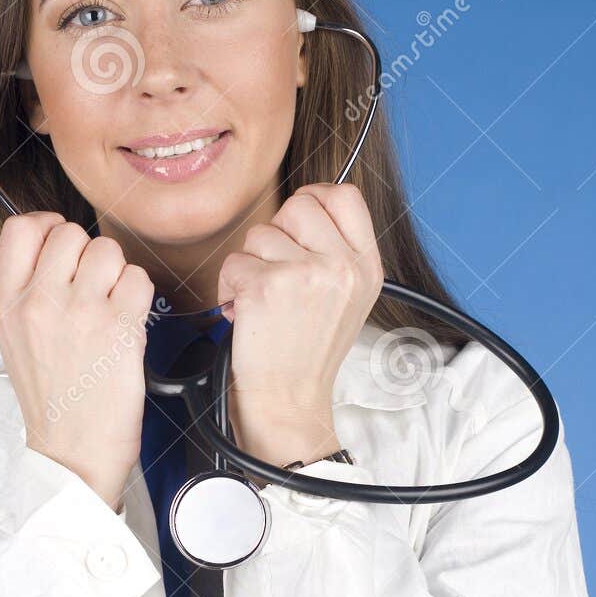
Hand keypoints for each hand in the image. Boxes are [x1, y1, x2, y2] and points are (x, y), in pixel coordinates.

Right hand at [0, 212, 154, 511]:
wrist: (71, 453)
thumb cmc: (51, 401)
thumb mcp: (15, 340)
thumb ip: (28, 292)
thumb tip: (57, 248)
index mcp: (7, 303)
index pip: (21, 228)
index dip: (49, 227)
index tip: (64, 249)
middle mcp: (39, 302)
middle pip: (70, 233)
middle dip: (89, 255)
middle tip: (94, 290)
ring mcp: (80, 312)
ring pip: (108, 250)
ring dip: (118, 274)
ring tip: (112, 309)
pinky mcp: (119, 328)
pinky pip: (139, 279)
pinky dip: (141, 297)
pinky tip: (129, 324)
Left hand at [216, 183, 382, 464]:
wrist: (290, 400)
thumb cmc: (309, 351)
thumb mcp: (347, 298)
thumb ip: (337, 251)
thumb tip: (309, 204)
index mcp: (366, 267)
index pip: (345, 195)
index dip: (315, 200)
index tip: (297, 228)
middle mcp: (342, 267)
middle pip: (298, 206)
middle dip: (277, 235)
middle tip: (277, 273)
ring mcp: (306, 274)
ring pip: (260, 233)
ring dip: (251, 264)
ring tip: (263, 300)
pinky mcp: (267, 287)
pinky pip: (233, 261)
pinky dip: (230, 286)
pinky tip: (245, 311)